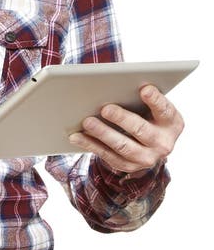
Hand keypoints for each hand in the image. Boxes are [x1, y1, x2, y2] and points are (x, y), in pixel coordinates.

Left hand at [69, 85, 183, 175]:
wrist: (151, 144)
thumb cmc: (148, 114)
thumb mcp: (154, 106)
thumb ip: (144, 95)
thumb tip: (120, 83)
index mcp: (172, 123)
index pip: (165, 109)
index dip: (155, 99)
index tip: (144, 89)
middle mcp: (163, 143)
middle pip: (141, 130)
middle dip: (122, 118)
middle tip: (105, 108)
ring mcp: (146, 158)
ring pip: (122, 146)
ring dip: (102, 133)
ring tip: (87, 121)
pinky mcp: (129, 166)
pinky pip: (107, 156)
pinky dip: (91, 145)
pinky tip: (77, 136)